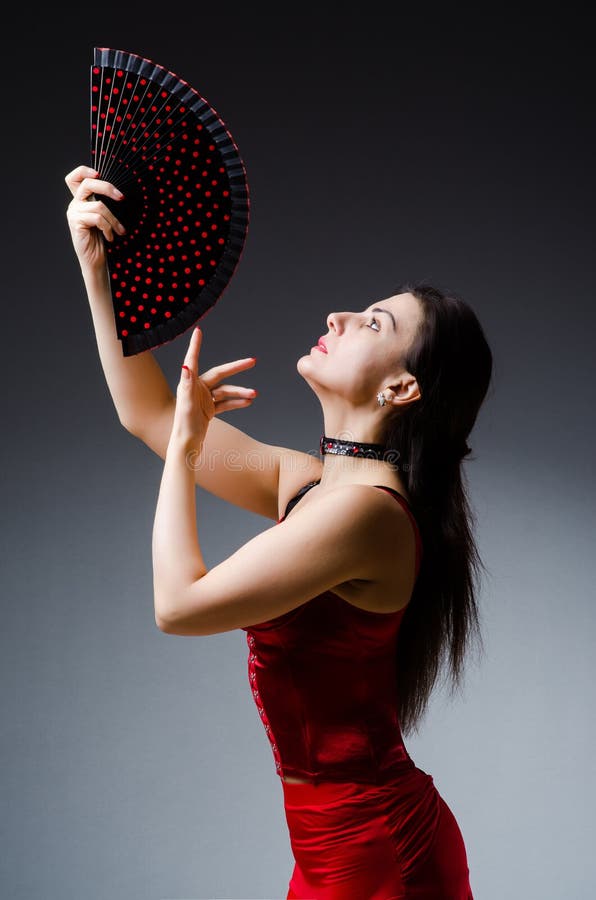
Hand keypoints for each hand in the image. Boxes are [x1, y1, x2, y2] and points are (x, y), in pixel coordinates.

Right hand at [65, 165, 125, 270]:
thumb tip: (121, 193)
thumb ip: (105, 204)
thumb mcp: (105, 218)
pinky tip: (110, 237)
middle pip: (87, 184)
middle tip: (122, 197)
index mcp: (81, 200)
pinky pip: (98, 218)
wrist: (96, 260)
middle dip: (107, 188)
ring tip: (120, 231)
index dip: (84, 171)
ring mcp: (74, 213)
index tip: (99, 174)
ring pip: (99, 206)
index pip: (74, 178)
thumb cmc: (103, 240)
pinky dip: (108, 228)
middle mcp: (75, 204)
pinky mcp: (76, 223)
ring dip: (114, 220)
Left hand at [170, 326, 257, 450]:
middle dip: (236, 368)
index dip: (196, 345)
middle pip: (220, 374)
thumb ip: (187, 384)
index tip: (198, 331)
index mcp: (189, 384)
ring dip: (240, 392)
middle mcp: (196, 388)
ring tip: (254, 394)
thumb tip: (186, 366)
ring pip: (226, 391)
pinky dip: (236, 402)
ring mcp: (204, 399)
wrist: (186, 446)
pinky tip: (249, 402)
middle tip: (252, 361)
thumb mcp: (187, 404)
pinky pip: (226, 403)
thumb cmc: (183, 425)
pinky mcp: (209, 410)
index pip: (193, 360)